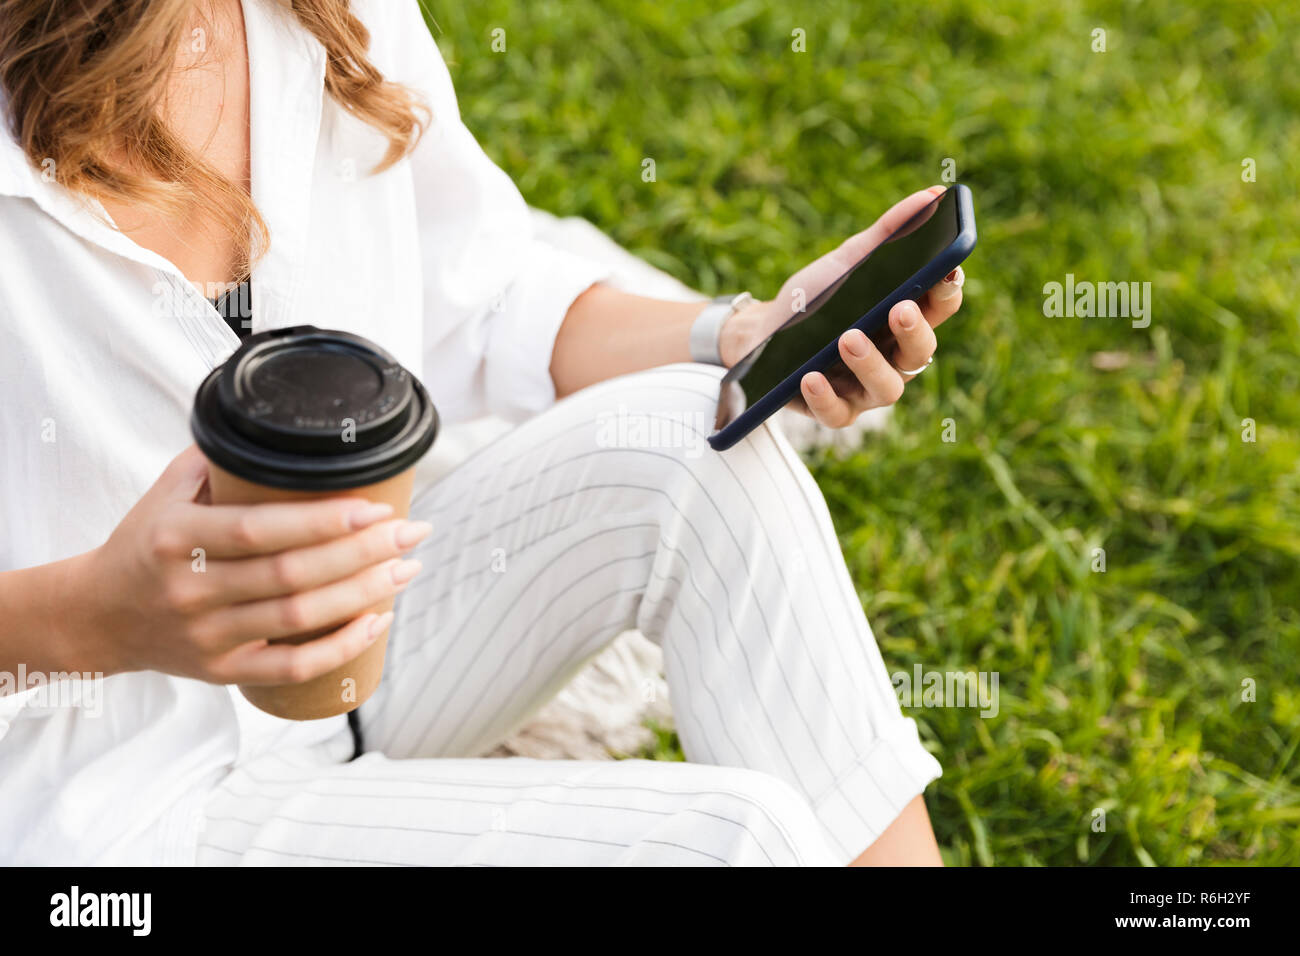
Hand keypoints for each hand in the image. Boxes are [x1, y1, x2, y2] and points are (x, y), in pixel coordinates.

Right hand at [67, 445, 429, 685]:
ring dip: (364, 594)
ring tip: (407, 568)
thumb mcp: (167, 492)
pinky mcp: (222, 672)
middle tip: (413, 532)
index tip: (376, 507)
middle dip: (364, 553)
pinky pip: (290, 668)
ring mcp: (207, 636)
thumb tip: (286, 427)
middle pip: (292, 575)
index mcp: (178, 539)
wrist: (98, 616)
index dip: (323, 521)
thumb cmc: (146, 544)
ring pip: (298, 620)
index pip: (260, 530)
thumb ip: (219, 458)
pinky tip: (378, 621)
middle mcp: (191, 590)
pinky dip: (340, 648)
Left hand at [719, 185, 966, 427]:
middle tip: (899, 307)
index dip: (947, 292)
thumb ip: (888, 234)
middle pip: (920, 353)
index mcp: (903, 320)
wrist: (760, 333)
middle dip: (914, 331)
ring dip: (870, 363)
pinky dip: (825, 396)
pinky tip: (810, 377)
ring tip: (848, 337)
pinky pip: (837, 414)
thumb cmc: (814, 299)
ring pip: (887, 388)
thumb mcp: (847, 263)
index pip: (939, 308)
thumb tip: (933, 195)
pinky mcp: (833, 411)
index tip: (946, 271)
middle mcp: (893, 359)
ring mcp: (864, 389)